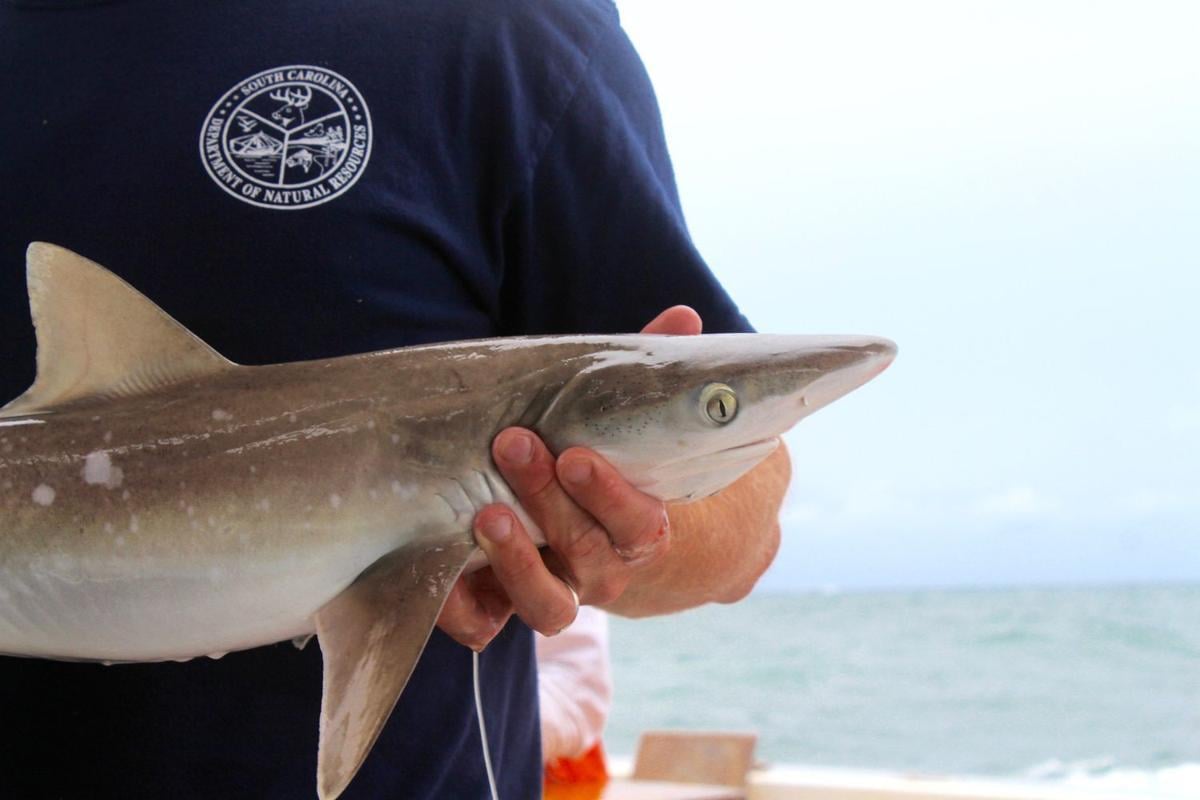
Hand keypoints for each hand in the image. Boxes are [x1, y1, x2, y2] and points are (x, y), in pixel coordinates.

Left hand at [436, 306, 702, 649]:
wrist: (607, 547)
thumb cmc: (614, 470)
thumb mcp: (633, 426)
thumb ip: (652, 377)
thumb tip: (683, 318)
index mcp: (641, 529)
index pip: (638, 524)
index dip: (607, 494)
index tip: (576, 455)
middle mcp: (602, 570)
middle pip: (584, 552)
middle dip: (546, 500)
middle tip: (512, 444)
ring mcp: (556, 592)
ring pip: (545, 605)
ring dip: (515, 562)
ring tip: (484, 513)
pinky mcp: (504, 607)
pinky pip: (485, 626)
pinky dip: (465, 612)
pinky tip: (444, 576)